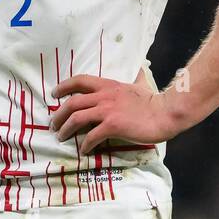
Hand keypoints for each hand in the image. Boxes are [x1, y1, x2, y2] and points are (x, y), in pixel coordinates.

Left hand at [49, 68, 180, 154]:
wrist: (165, 113)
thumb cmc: (154, 101)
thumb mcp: (141, 84)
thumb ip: (137, 78)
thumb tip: (141, 69)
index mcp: (108, 85)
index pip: (80, 81)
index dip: (64, 86)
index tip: (54, 94)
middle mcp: (104, 96)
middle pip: (72, 102)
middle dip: (59, 114)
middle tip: (54, 124)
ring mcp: (107, 111)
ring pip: (76, 118)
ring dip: (66, 129)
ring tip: (61, 137)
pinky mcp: (112, 126)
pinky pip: (92, 136)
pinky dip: (85, 144)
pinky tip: (84, 150)